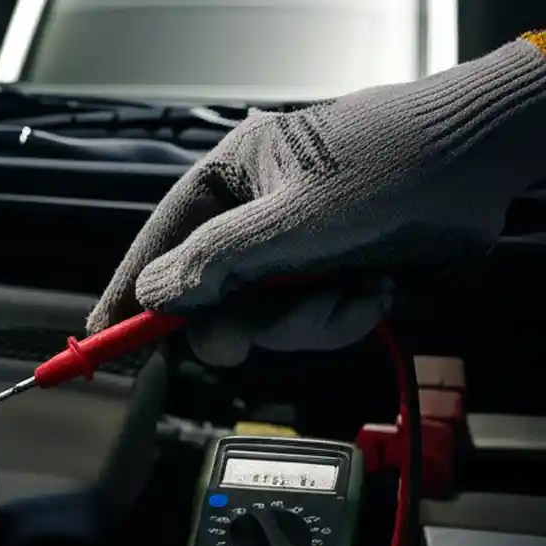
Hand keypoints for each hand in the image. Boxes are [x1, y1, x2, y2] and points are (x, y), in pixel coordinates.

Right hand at [87, 36, 545, 364]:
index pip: (159, 241)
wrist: (483, 166)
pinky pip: (309, 325)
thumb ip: (218, 260)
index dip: (129, 292)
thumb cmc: (389, 163)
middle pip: (207, 296)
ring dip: (305, 320)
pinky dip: (341, 318)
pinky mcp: (331, 280)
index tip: (102, 338)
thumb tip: (156, 296)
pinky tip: (377, 288)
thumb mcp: (293, 215)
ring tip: (348, 291)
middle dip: (237, 322)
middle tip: (239, 339)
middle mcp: (254, 218)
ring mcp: (293, 252)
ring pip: (262, 320)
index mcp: (230, 180)